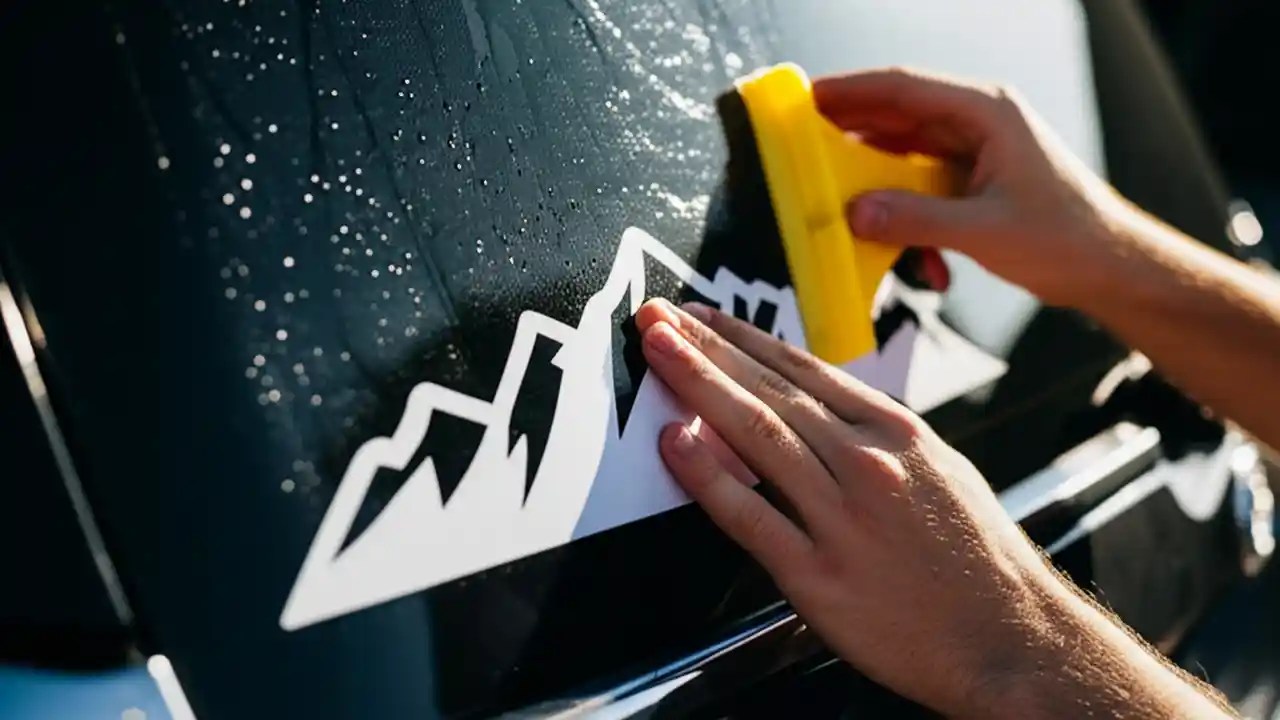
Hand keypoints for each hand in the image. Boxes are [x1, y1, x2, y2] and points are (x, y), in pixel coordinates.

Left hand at [636, 298, 1060, 715]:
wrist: (1014, 641)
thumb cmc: (979, 561)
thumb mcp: (941, 471)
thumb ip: (878, 437)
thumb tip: (818, 411)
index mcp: (897, 432)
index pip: (804, 369)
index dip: (745, 338)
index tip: (704, 317)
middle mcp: (868, 463)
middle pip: (771, 390)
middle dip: (707, 346)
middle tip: (658, 317)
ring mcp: (842, 517)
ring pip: (757, 433)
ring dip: (698, 384)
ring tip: (658, 351)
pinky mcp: (819, 575)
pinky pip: (750, 517)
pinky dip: (707, 476)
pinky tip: (673, 443)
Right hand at [814, 67, 1138, 308]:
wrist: (1111, 269)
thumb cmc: (1068, 239)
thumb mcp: (984, 231)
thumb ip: (917, 220)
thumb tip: (857, 214)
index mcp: (986, 114)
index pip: (903, 88)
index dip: (850, 91)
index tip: (805, 99)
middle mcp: (977, 125)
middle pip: (896, 119)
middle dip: (850, 138)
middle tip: (802, 151)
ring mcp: (974, 155)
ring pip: (904, 159)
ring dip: (880, 194)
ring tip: (850, 217)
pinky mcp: (973, 186)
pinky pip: (921, 194)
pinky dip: (911, 226)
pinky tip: (925, 267)